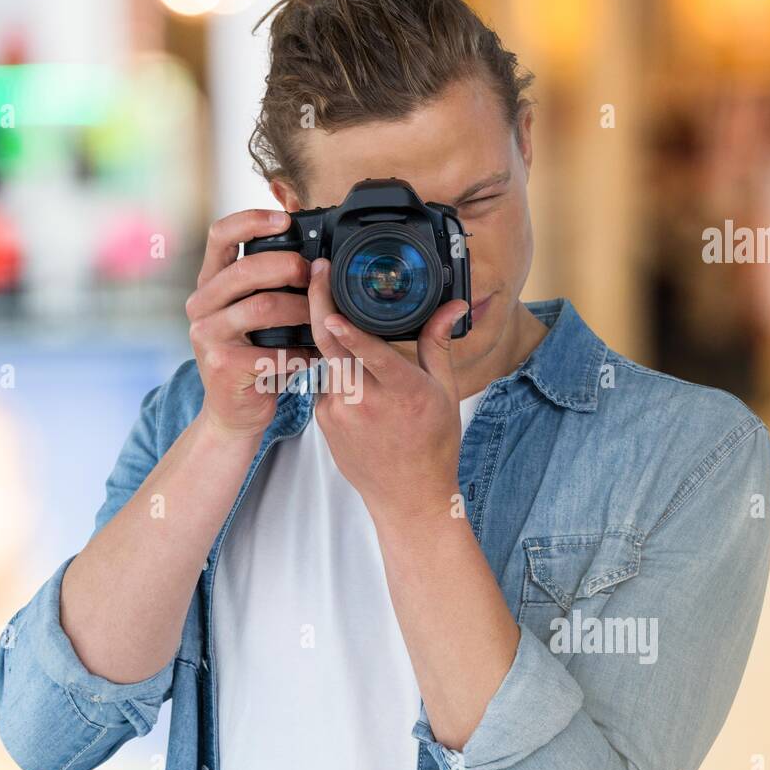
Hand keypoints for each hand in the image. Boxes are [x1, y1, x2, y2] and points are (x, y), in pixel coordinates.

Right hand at [185, 209, 315, 440]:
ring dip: (301, 311)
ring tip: (320, 319)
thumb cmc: (253, 356)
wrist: (234, 412)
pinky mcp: (222, 364)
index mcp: (209, 284)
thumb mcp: (252, 314)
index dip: (252, 220)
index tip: (285, 220)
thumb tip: (316, 257)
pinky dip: (300, 353)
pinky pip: (273, 349)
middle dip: (289, 267)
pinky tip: (311, 357)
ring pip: (264, 307)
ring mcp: (207, 335)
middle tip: (314, 275)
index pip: (220, 235)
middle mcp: (200, 305)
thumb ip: (268, 285)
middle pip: (247, 269)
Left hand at [306, 257, 469, 523]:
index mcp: (402, 393)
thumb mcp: (444, 392)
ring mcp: (339, 414)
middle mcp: (365, 403)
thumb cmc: (433, 445)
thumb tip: (454, 306)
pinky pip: (323, 381)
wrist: (408, 497)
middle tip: (315, 272)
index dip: (349, 332)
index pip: (370, 356)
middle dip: (319, 305)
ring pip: (327, 360)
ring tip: (336, 314)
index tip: (331, 309)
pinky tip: (351, 375)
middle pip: (331, 346)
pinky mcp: (322, 421)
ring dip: (331, 339)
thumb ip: (438, 344)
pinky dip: (334, 370)